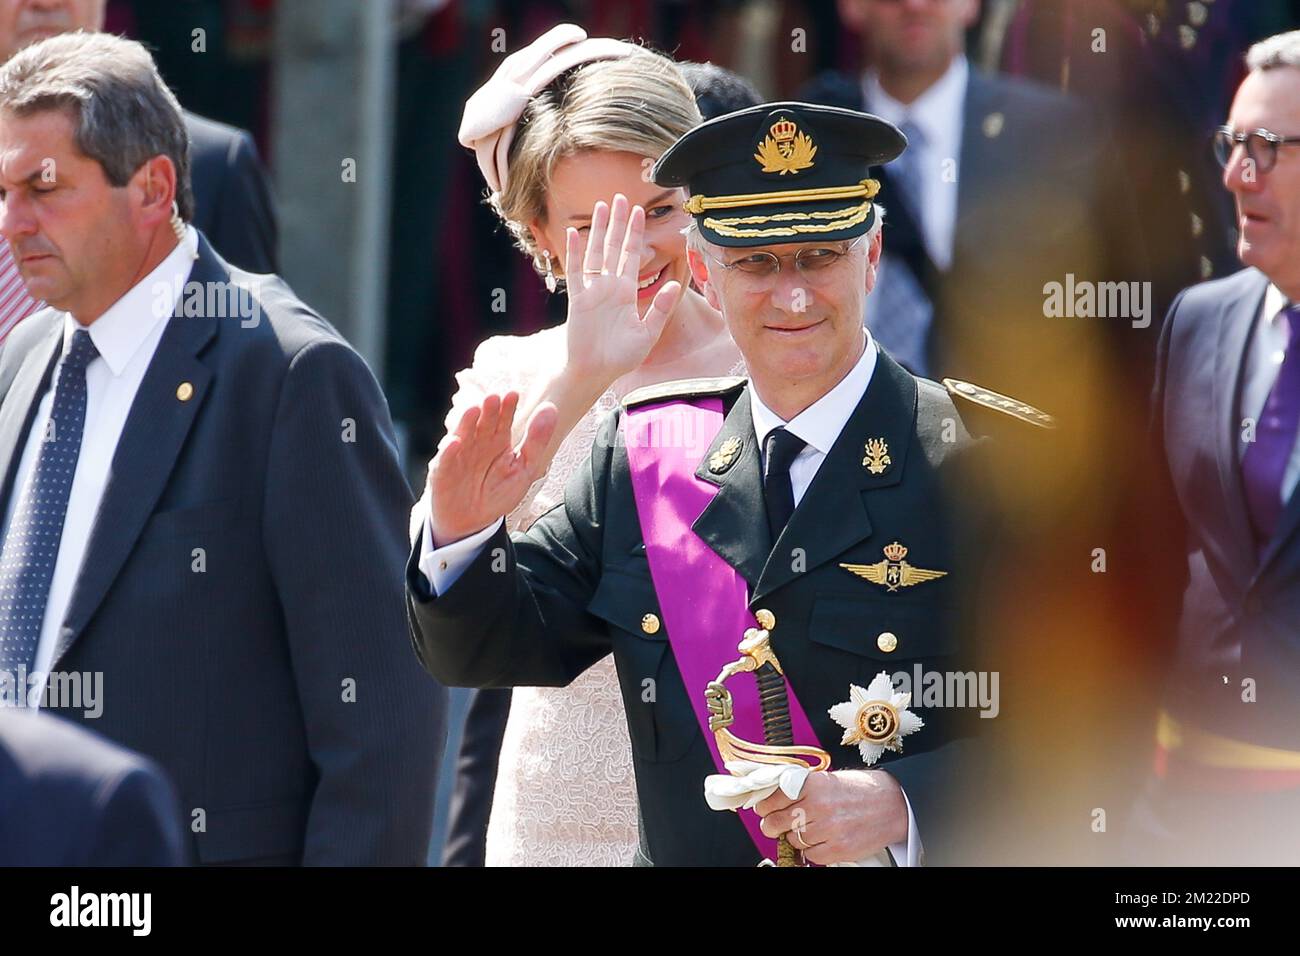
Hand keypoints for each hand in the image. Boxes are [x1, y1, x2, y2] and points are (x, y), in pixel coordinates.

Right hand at [426, 391, 557, 544]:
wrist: (472, 522)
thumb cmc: (497, 494)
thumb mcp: (524, 469)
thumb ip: (536, 441)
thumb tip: (551, 408)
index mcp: (497, 441)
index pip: (503, 420)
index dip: (507, 408)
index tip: (513, 395)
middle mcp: (477, 444)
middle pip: (482, 424)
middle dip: (488, 411)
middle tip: (493, 397)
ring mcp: (458, 456)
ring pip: (462, 435)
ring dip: (466, 423)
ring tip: (473, 409)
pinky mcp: (442, 473)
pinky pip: (444, 461)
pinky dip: (448, 452)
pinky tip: (454, 442)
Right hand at [562, 193, 682, 384]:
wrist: (596, 371)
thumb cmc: (622, 357)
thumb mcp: (648, 333)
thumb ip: (660, 309)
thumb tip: (673, 287)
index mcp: (627, 292)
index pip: (633, 255)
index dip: (636, 233)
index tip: (639, 211)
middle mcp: (610, 287)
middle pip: (614, 247)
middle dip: (619, 223)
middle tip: (621, 197)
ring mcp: (592, 291)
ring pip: (595, 252)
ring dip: (598, 230)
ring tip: (601, 207)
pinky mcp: (578, 299)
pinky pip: (575, 271)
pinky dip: (573, 252)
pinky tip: (573, 234)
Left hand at [754, 768, 907, 864]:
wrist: (892, 804)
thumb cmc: (859, 790)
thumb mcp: (827, 779)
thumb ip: (801, 787)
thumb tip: (771, 797)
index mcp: (813, 784)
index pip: (773, 799)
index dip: (764, 806)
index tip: (763, 809)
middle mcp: (819, 806)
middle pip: (776, 823)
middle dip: (772, 825)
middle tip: (775, 825)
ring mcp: (829, 829)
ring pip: (793, 840)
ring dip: (796, 837)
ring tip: (810, 828)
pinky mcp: (838, 848)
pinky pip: (812, 855)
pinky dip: (813, 850)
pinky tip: (822, 840)